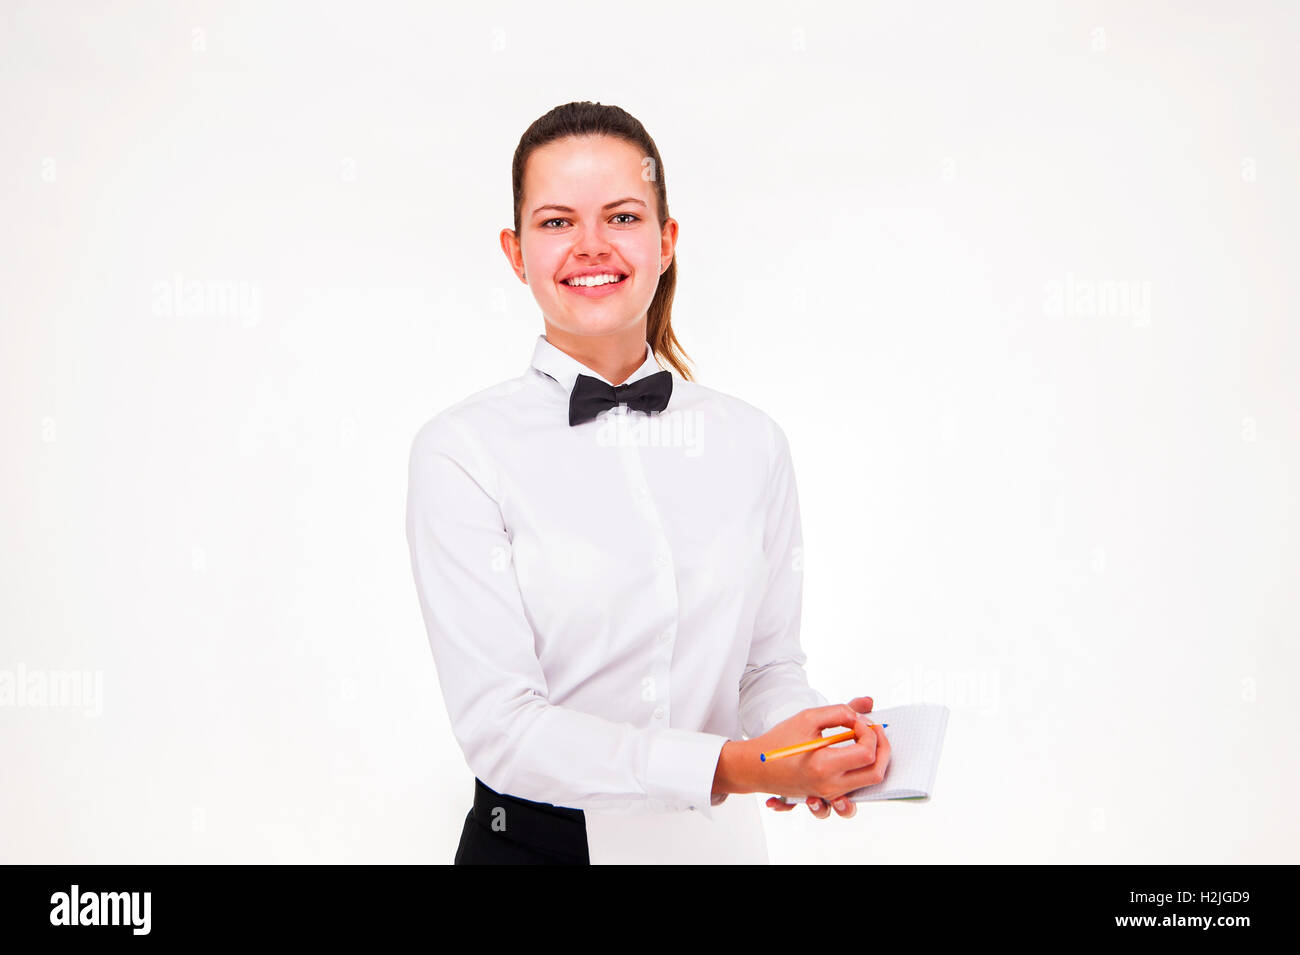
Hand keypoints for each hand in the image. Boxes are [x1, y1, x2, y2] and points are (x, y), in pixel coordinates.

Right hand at [762, 695, 884, 817]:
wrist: (755, 766)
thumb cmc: (778, 741)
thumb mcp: (807, 718)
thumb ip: (839, 711)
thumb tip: (863, 713)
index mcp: (824, 765)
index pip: (866, 752)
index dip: (869, 732)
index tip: (858, 721)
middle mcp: (830, 785)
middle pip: (876, 773)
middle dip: (883, 748)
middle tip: (875, 730)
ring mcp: (830, 793)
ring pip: (870, 784)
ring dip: (876, 763)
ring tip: (869, 746)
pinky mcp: (828, 795)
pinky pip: (856, 789)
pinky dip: (862, 774)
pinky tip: (855, 759)